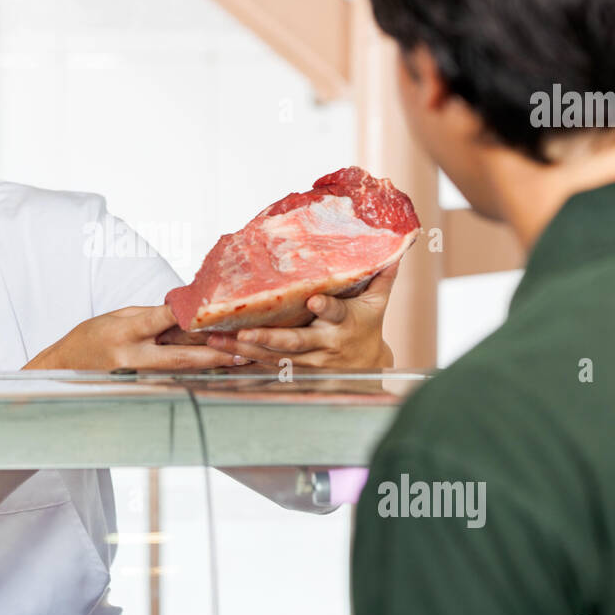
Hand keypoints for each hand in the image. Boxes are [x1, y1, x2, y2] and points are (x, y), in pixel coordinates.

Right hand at [26, 304, 249, 371]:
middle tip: (242, 351)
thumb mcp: (115, 316)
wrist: (63, 368)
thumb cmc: (89, 338)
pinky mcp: (137, 389)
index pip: (160, 320)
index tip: (213, 311)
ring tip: (239, 361)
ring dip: (211, 366)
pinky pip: (171, 381)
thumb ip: (149, 316)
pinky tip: (215, 372)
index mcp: (123, 332)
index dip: (187, 315)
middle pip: (179, 356)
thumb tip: (184, 312)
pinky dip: (194, 376)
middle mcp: (131, 357)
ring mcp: (135, 378)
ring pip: (180, 372)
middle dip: (213, 353)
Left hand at [204, 263, 399, 369]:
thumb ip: (382, 274)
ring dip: (244, 349)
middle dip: (269, 338)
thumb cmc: (367, 327)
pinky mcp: (295, 370)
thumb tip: (397, 244)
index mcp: (344, 323)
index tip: (313, 301)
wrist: (366, 367)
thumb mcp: (378, 302)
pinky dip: (244, 360)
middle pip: (295, 343)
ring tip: (217, 340)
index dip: (325, 308)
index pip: (335, 313)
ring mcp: (308, 362)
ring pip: (274, 357)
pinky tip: (222, 352)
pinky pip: (266, 366)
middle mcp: (325, 344)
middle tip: (245, 331)